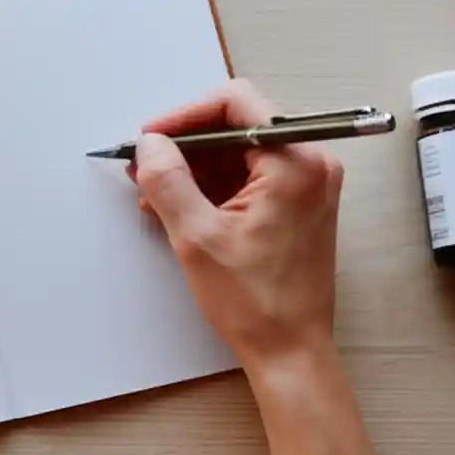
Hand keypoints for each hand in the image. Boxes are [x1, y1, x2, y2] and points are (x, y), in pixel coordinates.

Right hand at [131, 79, 343, 367]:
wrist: (290, 352)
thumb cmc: (256, 303)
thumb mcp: (196, 237)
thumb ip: (168, 181)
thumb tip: (150, 146)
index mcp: (295, 164)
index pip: (235, 103)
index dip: (184, 116)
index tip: (151, 138)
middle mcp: (310, 165)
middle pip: (235, 126)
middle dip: (184, 145)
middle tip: (145, 165)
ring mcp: (306, 185)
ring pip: (237, 152)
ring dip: (193, 168)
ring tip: (153, 194)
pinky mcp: (297, 205)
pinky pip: (247, 177)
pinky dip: (211, 186)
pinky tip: (177, 207)